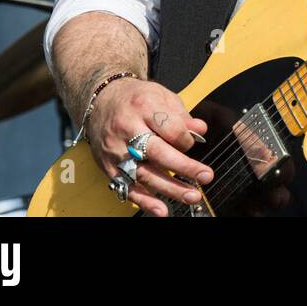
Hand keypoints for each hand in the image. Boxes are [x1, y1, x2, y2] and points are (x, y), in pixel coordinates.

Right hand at [86, 77, 211, 216]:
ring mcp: (116, 150)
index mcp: (143, 107)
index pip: (170, 128)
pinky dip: (145, 201)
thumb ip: (181, 115)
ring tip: (191, 195)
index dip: (185, 138)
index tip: (191, 142)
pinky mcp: (109, 166)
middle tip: (205, 177)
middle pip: (157, 152)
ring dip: (169, 188)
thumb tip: (200, 130)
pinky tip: (161, 210)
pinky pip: (127, 187)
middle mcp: (127, 129)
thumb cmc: (136, 99)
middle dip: (184, 167)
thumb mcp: (162, 96)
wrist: (101, 101)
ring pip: (144, 173)